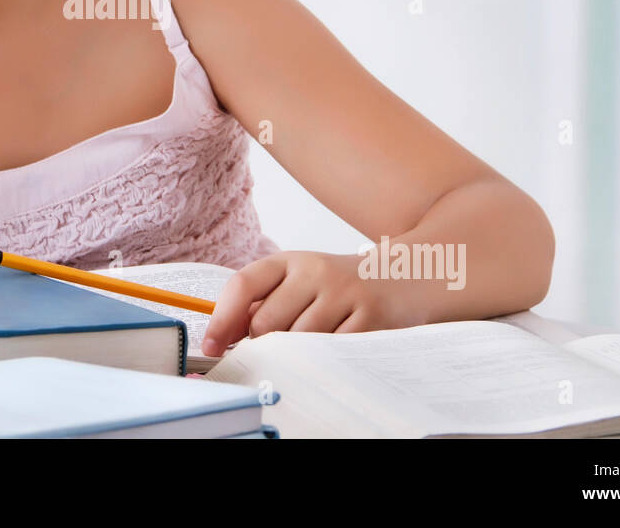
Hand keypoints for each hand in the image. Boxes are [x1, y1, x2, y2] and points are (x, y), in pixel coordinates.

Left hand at [201, 251, 396, 357]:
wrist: (406, 276)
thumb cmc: (340, 286)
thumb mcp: (302, 281)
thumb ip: (266, 302)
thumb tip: (224, 335)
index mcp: (290, 261)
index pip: (243, 284)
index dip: (222, 318)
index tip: (212, 346)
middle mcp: (315, 271)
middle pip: (266, 322)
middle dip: (261, 345)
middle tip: (271, 352)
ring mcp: (344, 293)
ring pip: (297, 342)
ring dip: (294, 355)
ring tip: (308, 348)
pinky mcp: (369, 317)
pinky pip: (331, 351)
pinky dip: (324, 359)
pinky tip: (333, 350)